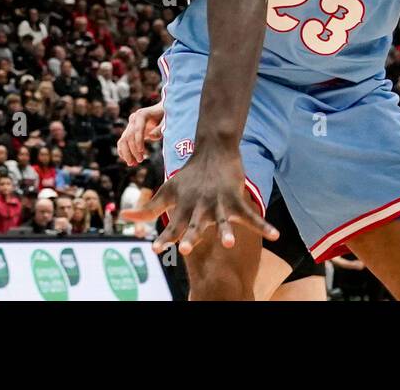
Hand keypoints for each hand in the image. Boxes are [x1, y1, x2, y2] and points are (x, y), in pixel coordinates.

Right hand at [118, 102, 164, 165]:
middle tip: (141, 160)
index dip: (138, 141)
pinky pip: (122, 143)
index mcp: (142, 114)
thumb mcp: (166, 121)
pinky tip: (129, 161)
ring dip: (126, 153)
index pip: (137, 129)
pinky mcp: (129, 132)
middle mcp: (133, 119)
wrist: (160, 111)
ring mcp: (130, 125)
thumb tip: (150, 136)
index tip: (142, 151)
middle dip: (133, 150)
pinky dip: (123, 152)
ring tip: (132, 164)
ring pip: (123, 140)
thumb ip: (160, 128)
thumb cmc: (165, 116)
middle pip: (129, 136)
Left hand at [121, 145, 277, 255]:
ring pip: (223, 220)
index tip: (155, 248)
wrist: (213, 150)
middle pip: (195, 225)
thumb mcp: (167, 190)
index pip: (172, 225)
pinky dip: (264, 225)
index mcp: (184, 207)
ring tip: (229, 243)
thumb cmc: (188, 176)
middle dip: (192, 236)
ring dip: (226, 231)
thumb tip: (123, 215)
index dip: (164, 237)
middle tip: (186, 249)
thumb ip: (147, 208)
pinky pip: (251, 214)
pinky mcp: (236, 197)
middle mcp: (200, 207)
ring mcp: (219, 202)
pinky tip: (275, 236)